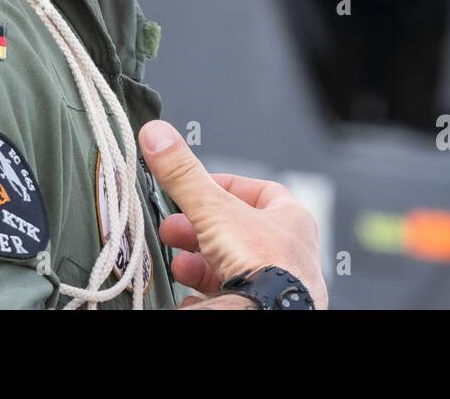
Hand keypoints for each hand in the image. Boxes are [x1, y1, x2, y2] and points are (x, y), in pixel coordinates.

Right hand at [139, 119, 327, 309]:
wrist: (269, 313)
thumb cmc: (263, 264)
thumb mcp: (214, 208)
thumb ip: (184, 175)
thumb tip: (158, 135)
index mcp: (290, 219)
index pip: (259, 191)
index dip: (224, 187)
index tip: (195, 190)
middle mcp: (290, 251)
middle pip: (238, 231)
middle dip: (200, 229)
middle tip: (173, 230)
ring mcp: (278, 283)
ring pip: (234, 266)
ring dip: (201, 263)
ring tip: (178, 264)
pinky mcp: (263, 307)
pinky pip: (234, 298)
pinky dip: (208, 294)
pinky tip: (190, 294)